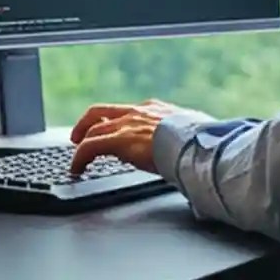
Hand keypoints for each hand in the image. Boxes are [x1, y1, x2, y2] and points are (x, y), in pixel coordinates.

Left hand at [69, 98, 194, 175]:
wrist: (199, 143)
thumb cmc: (203, 142)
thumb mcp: (192, 133)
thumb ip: (183, 137)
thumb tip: (190, 147)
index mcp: (156, 110)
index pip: (126, 111)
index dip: (114, 121)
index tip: (109, 129)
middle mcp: (138, 112)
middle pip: (101, 112)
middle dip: (87, 125)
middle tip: (78, 137)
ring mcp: (127, 124)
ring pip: (92, 129)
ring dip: (81, 145)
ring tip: (76, 160)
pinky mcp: (119, 140)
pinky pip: (90, 147)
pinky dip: (79, 158)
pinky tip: (77, 168)